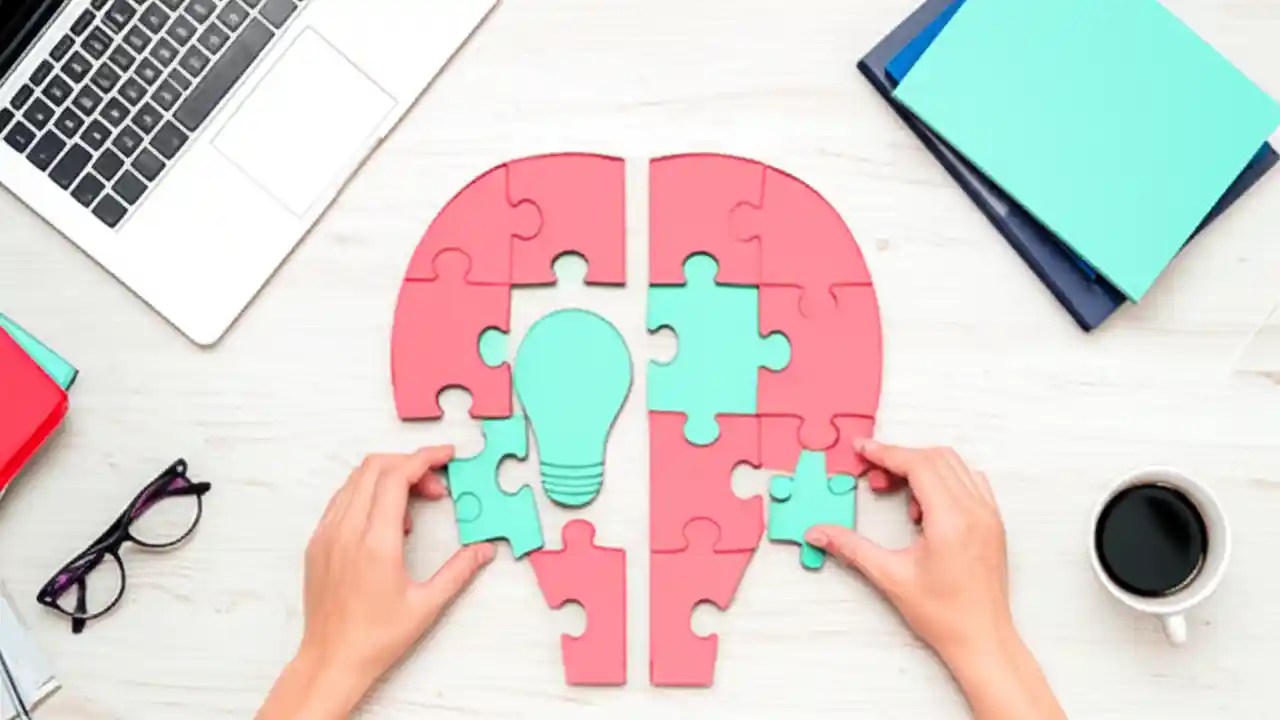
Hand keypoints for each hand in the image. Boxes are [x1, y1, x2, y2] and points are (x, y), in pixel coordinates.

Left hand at [257, 448, 494, 719]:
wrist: (331, 659)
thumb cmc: (376, 638)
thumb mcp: (427, 605)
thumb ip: (459, 571)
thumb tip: (484, 550)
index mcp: (375, 543)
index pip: (396, 477)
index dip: (424, 459)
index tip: (446, 456)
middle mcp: (346, 531)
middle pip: (374, 468)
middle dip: (410, 465)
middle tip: (436, 487)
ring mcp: (326, 534)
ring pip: (355, 480)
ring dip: (388, 479)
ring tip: (414, 507)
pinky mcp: (317, 542)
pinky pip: (342, 500)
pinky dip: (368, 495)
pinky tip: (387, 522)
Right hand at [806, 439, 1064, 719]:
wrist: (982, 639)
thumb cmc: (943, 614)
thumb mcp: (890, 577)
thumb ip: (852, 548)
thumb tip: (819, 533)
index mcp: (951, 520)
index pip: (918, 465)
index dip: (886, 453)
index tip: (862, 449)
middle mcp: (975, 510)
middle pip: (936, 458)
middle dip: (900, 458)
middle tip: (873, 475)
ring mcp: (989, 515)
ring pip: (955, 465)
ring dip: (923, 467)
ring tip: (898, 494)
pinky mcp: (993, 522)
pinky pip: (971, 481)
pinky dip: (945, 479)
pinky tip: (926, 504)